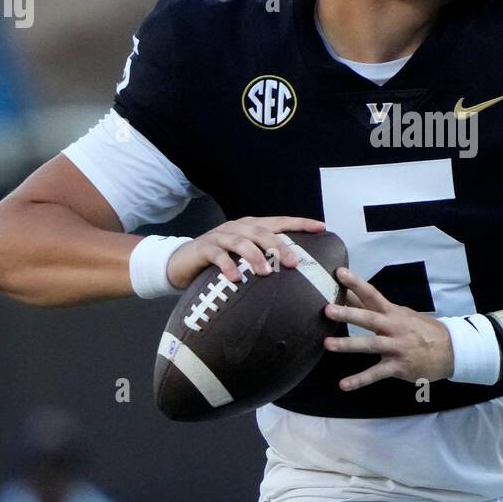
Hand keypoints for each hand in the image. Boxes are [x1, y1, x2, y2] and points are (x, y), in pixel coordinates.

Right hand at [166, 216, 325, 289]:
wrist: (180, 263)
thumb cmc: (219, 262)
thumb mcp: (244, 259)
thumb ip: (264, 260)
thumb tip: (295, 274)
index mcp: (251, 227)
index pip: (280, 222)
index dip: (300, 223)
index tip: (322, 228)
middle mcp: (237, 228)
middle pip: (262, 232)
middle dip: (279, 246)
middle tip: (294, 263)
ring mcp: (220, 236)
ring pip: (241, 242)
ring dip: (255, 256)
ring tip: (266, 272)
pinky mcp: (203, 249)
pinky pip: (217, 256)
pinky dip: (228, 266)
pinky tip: (236, 279)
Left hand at [322, 268, 454, 390]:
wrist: (451, 350)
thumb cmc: (421, 330)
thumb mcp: (402, 315)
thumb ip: (376, 308)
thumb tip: (351, 295)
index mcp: (393, 312)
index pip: (372, 294)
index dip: (356, 283)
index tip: (339, 272)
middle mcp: (393, 327)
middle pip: (368, 318)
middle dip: (347, 313)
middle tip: (327, 310)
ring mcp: (396, 347)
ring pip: (370, 344)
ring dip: (348, 345)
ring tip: (327, 344)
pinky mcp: (398, 366)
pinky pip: (376, 374)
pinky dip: (359, 380)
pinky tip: (343, 385)